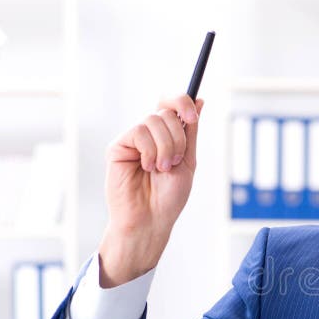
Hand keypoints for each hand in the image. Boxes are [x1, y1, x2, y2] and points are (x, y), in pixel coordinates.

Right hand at [99, 95, 203, 285]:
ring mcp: (133, 139)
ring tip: (161, 169)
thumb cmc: (169, 196)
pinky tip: (147, 167)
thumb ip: (190, 132)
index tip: (192, 116)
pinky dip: (150, 151)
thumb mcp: (187, 161)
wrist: (151, 218)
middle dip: (178, 137)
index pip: (171, 104)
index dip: (182, 102)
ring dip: (166, 147)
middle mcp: (149, 134)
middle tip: (175, 161)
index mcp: (167, 136)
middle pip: (165, 111)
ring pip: (153, 120)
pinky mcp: (118, 146)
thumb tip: (199, 100)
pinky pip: (139, 132)